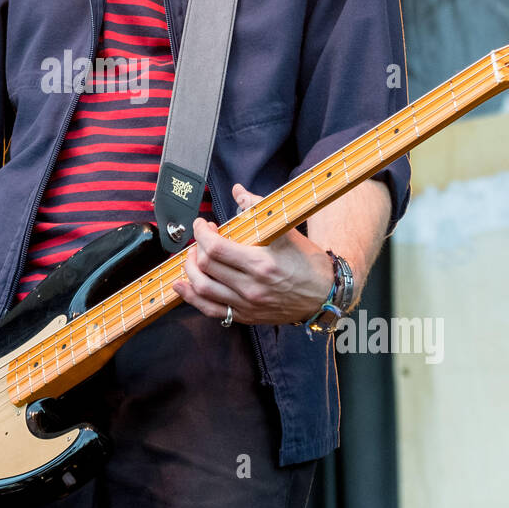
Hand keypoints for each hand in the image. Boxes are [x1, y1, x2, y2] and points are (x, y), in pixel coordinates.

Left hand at [171, 183, 335, 326]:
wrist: (325, 294)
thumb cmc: (308, 262)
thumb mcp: (287, 231)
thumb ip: (259, 208)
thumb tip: (238, 191)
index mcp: (261, 264)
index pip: (216, 247)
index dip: (201, 233)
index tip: (202, 225)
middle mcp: (251, 287)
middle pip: (206, 266)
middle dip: (196, 247)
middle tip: (201, 238)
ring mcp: (247, 305)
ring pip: (203, 289)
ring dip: (189, 270)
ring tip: (193, 258)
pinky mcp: (246, 316)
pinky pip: (211, 310)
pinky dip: (191, 298)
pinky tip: (183, 286)